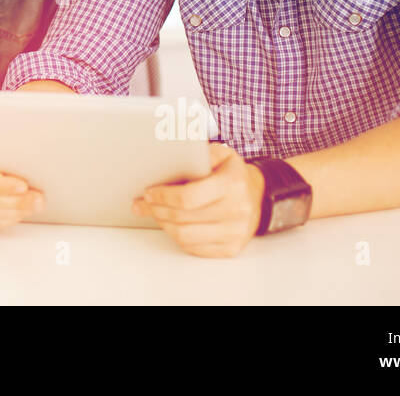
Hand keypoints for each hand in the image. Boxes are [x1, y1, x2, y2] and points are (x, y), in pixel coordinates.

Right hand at [0, 132, 44, 227]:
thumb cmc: (4, 148)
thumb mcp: (8, 139)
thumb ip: (12, 146)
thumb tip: (33, 156)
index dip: (2, 185)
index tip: (24, 187)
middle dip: (15, 200)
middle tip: (37, 199)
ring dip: (14, 210)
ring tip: (34, 205)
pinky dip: (5, 218)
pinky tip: (19, 213)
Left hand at [132, 142, 264, 257]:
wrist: (257, 197)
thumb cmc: (232, 174)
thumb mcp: (223, 154)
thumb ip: (200, 152)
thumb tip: (174, 152)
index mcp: (232, 185)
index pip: (188, 197)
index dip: (163, 196)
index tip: (149, 192)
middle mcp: (236, 211)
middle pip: (183, 217)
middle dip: (156, 210)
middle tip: (143, 203)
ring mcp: (235, 233)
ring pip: (185, 236)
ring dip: (163, 224)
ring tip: (152, 213)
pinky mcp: (230, 248)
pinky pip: (194, 248)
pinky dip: (176, 236)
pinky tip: (169, 224)